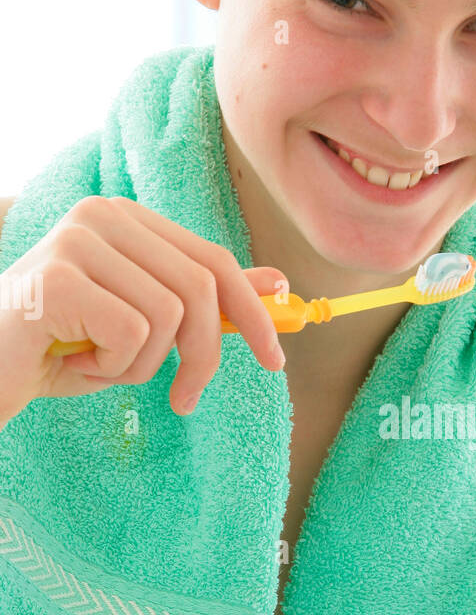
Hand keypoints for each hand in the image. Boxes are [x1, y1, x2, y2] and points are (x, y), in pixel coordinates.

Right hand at [0, 195, 287, 425]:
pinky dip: (113, 368)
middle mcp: (104, 215)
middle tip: (184, 398)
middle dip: (204, 354)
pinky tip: (74, 363)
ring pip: (168, 316)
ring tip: (99, 365)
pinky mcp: (58, 279)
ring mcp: (77, 240)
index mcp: (128, 219)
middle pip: (201, 288)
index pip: (214, 259)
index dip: (254, 312)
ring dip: (142, 365)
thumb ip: (202, 302)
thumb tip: (278, 284)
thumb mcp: (142, 326)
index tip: (275, 359)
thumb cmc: (62, 349)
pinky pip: (131, 334)